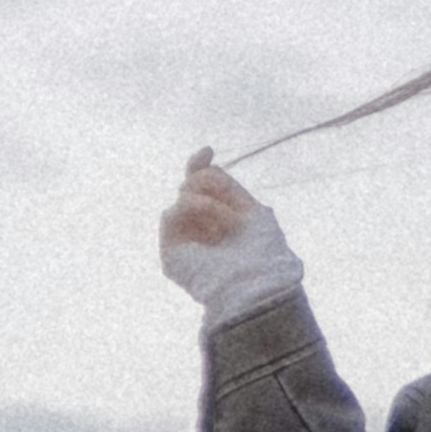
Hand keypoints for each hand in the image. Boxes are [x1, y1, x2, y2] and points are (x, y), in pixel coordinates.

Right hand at [161, 148, 263, 273]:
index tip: (208, 151)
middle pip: (193, 180)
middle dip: (216, 186)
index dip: (199, 164)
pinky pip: (171, 211)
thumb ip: (221, 179)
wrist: (257, 281)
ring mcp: (183, 236)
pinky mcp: (169, 251)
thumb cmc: (261, 248)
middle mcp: (198, 225)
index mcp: (218, 216)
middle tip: (234, 212)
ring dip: (212, 203)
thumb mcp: (246, 204)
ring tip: (228, 226)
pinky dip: (197, 212)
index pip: (198, 182)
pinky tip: (215, 231)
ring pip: (184, 191)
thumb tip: (204, 150)